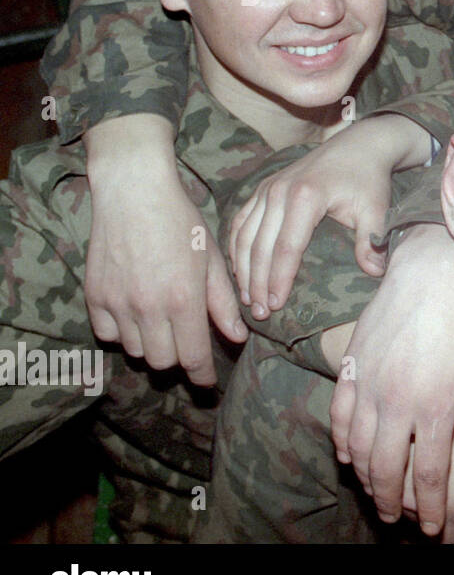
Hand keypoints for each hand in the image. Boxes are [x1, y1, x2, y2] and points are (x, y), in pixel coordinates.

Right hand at [85, 115, 244, 384]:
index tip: (207, 383)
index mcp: (183, 299)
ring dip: (151, 344)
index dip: (202, 376)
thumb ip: (222, 302)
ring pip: (135, 350)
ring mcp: (117, 303)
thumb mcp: (212, 259)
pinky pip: (108, 334)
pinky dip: (122, 332)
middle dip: (178, 358)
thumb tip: (237, 336)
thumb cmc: (181, 221)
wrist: (134, 192)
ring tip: (162, 321)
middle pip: (162, 361)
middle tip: (187, 342)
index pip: (193, 357)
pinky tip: (134, 312)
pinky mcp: (94, 296)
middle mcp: (148, 307)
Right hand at [228, 114, 428, 317]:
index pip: (286, 247)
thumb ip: (372, 240)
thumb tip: (375, 272)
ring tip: (247, 300)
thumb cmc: (368, 179)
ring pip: (244, 235)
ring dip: (243, 270)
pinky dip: (236, 248)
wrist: (360, 145)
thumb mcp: (376, 208)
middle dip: (257, 283)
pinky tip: (238, 271)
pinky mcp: (263, 188)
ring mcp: (267, 188)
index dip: (279, 279)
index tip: (276, 306)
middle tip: (259, 314)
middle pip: (260, 246)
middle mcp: (279, 191)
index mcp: (305, 196)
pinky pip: (240, 221)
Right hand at [329, 224, 453, 535]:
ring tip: (375, 492)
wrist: (431, 273)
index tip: (429, 527)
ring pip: (356, 447)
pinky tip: (349, 455)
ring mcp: (369, 384)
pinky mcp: (352, 366)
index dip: (428, 507)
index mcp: (434, 407)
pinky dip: (341, 440)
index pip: (428, 475)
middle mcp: (397, 401)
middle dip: (391, 501)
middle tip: (396, 517)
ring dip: (364, 476)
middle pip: (386, 469)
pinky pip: (339, 415)